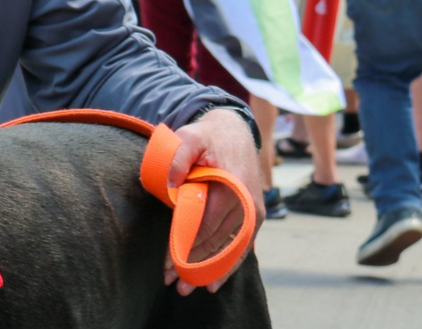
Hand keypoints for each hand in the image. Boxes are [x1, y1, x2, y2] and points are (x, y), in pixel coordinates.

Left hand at [165, 109, 264, 295]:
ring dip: (209, 271)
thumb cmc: (209, 136)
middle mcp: (248, 204)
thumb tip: (170, 183)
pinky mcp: (253, 218)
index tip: (167, 261)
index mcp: (233, 186)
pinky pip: (241, 247)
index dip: (186, 245)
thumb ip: (178, 155)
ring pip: (230, 249)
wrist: (235, 132)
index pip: (206, 224)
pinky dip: (227, 265)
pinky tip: (213, 283)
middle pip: (217, 242)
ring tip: (186, 288)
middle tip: (170, 281)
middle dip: (193, 263)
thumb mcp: (191, 136)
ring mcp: (254, 213)